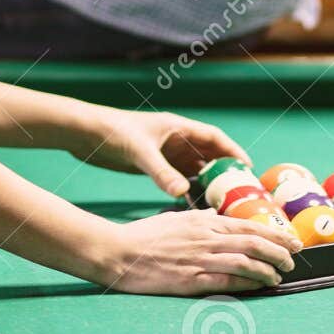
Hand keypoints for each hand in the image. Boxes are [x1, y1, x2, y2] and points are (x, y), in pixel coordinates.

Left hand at [68, 107, 251, 198]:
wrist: (85, 133)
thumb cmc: (113, 132)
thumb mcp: (140, 152)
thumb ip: (162, 173)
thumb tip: (184, 193)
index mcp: (177, 127)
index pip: (214, 138)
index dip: (232, 151)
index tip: (248, 168)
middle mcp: (174, 139)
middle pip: (208, 155)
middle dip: (224, 172)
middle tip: (239, 193)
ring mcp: (164, 152)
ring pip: (194, 169)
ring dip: (206, 183)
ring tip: (220, 203)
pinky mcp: (153, 164)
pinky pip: (178, 178)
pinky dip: (187, 190)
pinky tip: (192, 206)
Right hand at [106, 207, 300, 296]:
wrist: (118, 253)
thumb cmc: (144, 235)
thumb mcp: (175, 218)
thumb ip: (200, 218)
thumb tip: (219, 215)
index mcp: (203, 222)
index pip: (247, 225)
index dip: (274, 234)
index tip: (292, 241)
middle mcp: (206, 238)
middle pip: (252, 242)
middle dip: (278, 251)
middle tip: (294, 259)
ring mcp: (199, 259)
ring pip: (244, 261)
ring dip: (267, 269)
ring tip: (280, 274)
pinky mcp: (190, 279)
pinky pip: (226, 279)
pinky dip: (248, 282)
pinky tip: (260, 286)